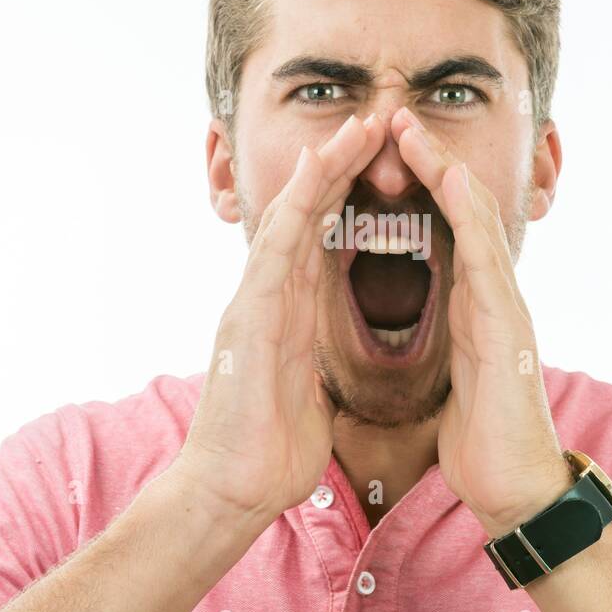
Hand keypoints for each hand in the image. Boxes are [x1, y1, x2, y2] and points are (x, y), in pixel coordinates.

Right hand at [175, 112, 384, 533]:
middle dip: (337, 167)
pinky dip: (294, 210)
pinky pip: (275, 253)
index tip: (379, 159)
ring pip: (288, 220)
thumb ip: (305, 365)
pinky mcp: (248, 320)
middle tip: (372, 122)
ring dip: (320, 172)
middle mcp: (268, 297)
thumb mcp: (302, 393)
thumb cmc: (268, 449)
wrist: (232, 489)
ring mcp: (253, 303)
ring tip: (352, 130)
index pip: (319, 239)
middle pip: (305, 216)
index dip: (346, 195)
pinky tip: (313, 175)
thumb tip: (312, 364)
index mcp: (287, 313)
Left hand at [392, 108, 573, 539]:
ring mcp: (504, 304)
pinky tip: (449, 179)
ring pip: (474, 217)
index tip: (380, 153)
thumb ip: (448, 345)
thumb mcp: (453, 381)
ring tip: (411, 128)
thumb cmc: (483, 443)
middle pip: (459, 208)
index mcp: (472, 308)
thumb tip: (433, 331)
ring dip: (443, 167)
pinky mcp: (507, 323)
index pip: (442, 230)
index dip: (417, 187)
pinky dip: (467, 211)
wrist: (516, 491)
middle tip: (393, 117)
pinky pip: (484, 254)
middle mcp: (491, 295)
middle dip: (428, 159)